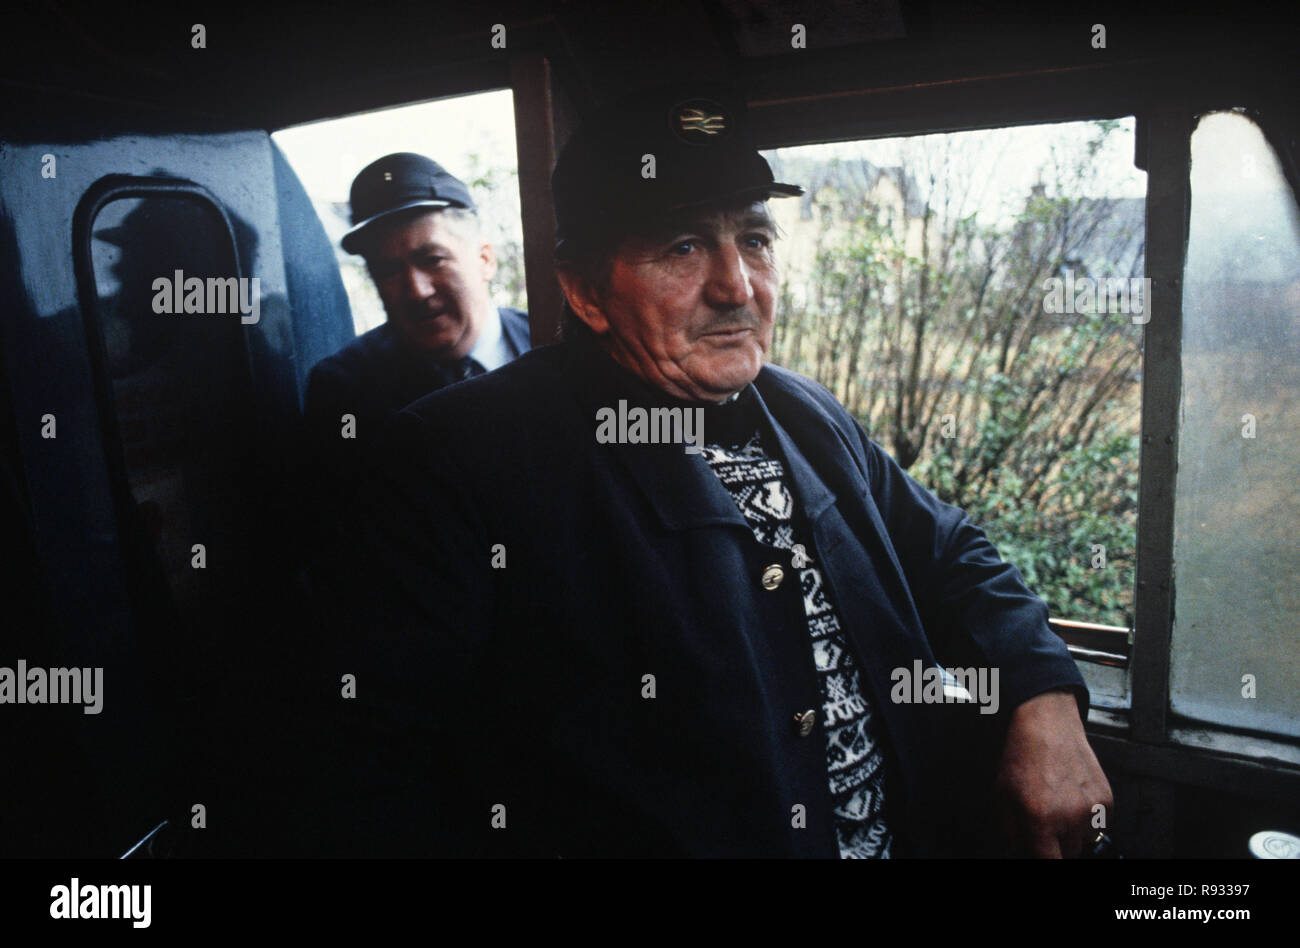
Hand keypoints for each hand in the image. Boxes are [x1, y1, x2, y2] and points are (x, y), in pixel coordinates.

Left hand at [995, 689, 1113, 857]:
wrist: (1047, 724)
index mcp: (1040, 820)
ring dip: (1073, 832)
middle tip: (1044, 823)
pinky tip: (1073, 797)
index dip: (1043, 858)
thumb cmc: (1023, 756)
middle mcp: (1069, 817)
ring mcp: (1092, 809)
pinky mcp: (1107, 799)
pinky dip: (1089, 818)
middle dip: (1055, 844)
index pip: (1049, 862)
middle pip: (1068, 854)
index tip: (1040, 853)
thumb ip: (1008, 832)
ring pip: (1085, 841)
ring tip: (1058, 806)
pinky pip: (1100, 824)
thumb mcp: (1002, 795)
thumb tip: (1013, 852)